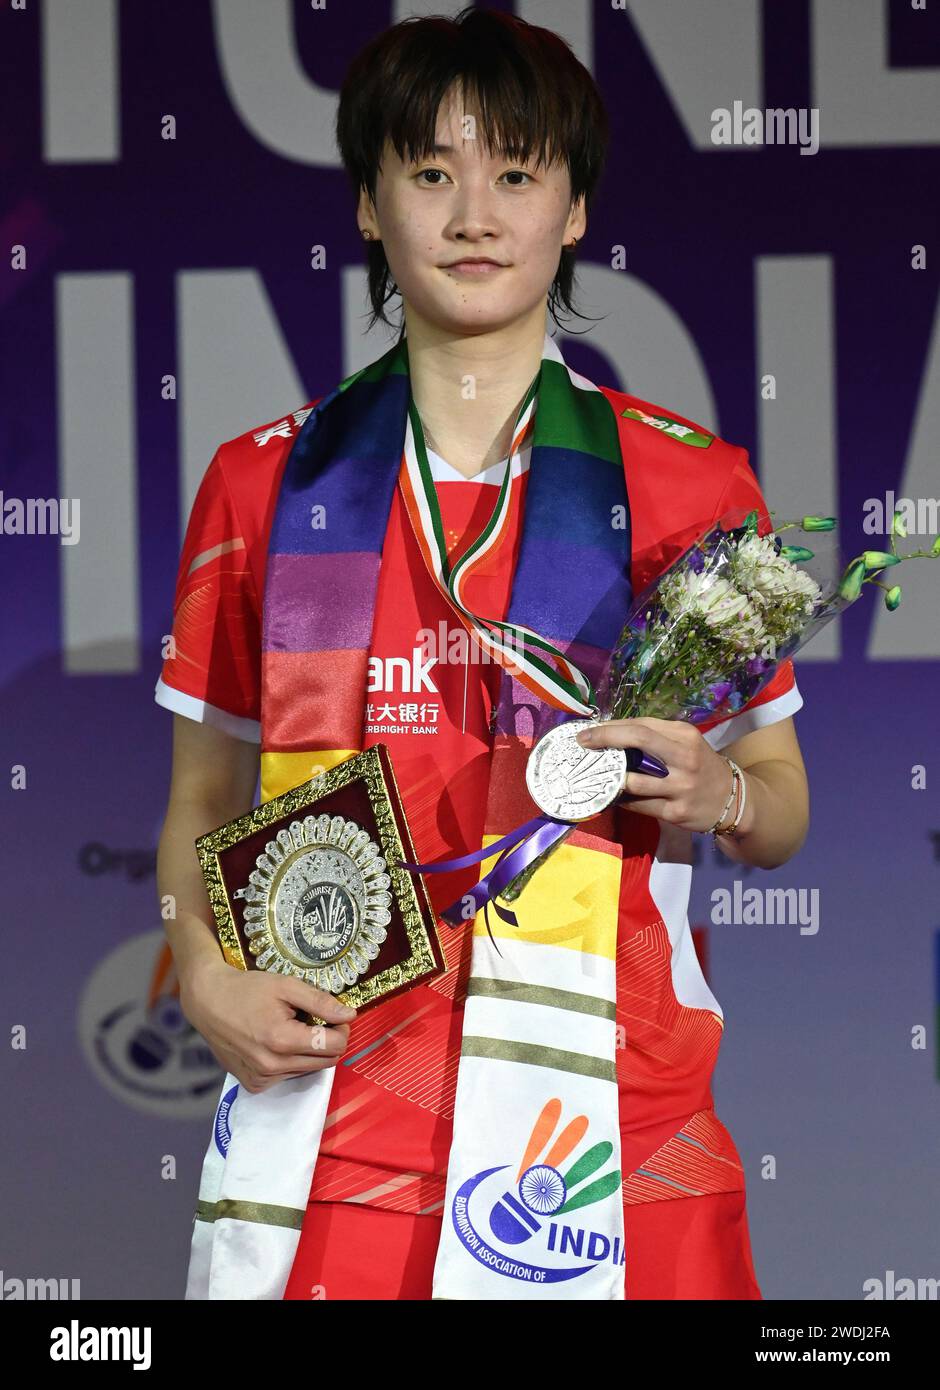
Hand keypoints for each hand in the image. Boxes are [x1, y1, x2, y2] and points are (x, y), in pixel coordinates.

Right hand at [180, 958, 356, 1093]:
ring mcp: (261, 1079)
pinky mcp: (253, 1084)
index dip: (342, 1028)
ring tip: (292, 1027)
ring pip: (309, 1070)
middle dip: (329, 1040)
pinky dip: (291, 1061)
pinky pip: (288, 1076)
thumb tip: (350, 1015)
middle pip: (326, 1061)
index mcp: (282, 1041)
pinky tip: (277, 1042)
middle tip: (317, 1019)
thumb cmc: (247, 990)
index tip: (335, 1015)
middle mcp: (272, 1067)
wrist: (208, 1002)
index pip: (335, 1046)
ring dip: (309, 1051)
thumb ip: (321, 1002)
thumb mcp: (286, 986)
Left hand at [575, 716, 736, 833]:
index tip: (589, 731)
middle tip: (583, 742)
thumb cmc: (700, 766)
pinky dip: (622, 801)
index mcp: (684, 736)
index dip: (611, 727)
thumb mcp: (685, 743)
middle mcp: (684, 758)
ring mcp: (680, 787)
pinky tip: (613, 796)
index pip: (641, 726)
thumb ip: (655, 737)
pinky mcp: (675, 812)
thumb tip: (613, 732)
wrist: (732, 800)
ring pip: (633, 780)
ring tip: (596, 775)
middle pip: (638, 741)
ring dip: (610, 778)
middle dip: (605, 739)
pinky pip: (638, 805)